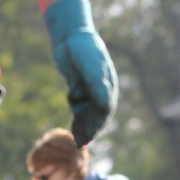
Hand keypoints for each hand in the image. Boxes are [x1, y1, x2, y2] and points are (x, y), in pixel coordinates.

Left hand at [44, 0, 117, 144]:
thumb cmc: (84, 49)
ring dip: (84, 127)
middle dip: (90, 129)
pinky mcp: (79, 88)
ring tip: (77, 141)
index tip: (89, 135)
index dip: (97, 123)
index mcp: (108, 85)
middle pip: (97, 114)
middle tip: (81, 143)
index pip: (105, 109)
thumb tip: (105, 108)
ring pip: (88, 114)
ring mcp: (90, 90)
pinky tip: (73, 129)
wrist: (71, 36)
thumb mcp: (90, 67)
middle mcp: (101, 90)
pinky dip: (78, 119)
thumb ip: (97, 86)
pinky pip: (80, 108)